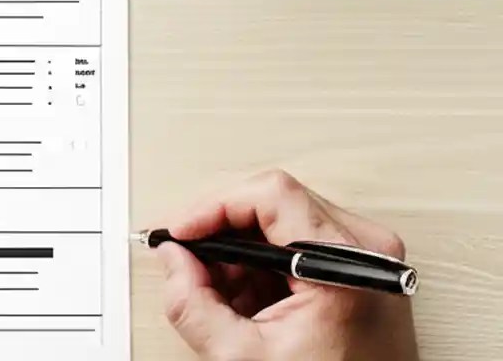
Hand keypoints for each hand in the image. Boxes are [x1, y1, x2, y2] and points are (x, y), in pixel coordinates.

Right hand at [158, 170, 418, 360]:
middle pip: (274, 204)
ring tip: (218, 294)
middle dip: (221, 233)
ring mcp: (367, 258)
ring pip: (281, 222)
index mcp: (345, 267)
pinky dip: (262, 265)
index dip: (214, 206)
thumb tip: (172, 259)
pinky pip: (298, 243)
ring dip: (238, 252)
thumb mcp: (243, 358)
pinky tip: (247, 300)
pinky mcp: (361, 270)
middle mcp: (366, 251)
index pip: (270, 194)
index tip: (182, 231)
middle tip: (187, 262)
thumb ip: (193, 304)